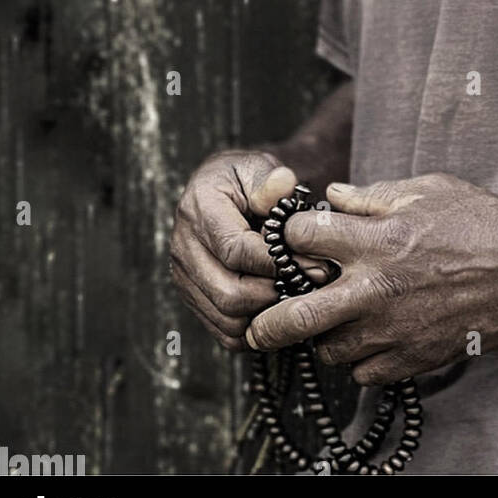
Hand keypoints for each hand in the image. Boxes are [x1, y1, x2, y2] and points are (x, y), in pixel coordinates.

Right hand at [169, 150, 333, 350]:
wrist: (225, 189)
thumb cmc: (247, 178)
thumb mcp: (260, 167)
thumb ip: (273, 180)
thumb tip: (284, 183)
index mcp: (200, 208)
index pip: (237, 250)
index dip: (278, 263)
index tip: (314, 264)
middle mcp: (183, 246)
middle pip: (229, 293)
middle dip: (275, 294)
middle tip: (308, 285)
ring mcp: (184, 275)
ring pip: (227, 319)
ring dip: (267, 315)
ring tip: (296, 296)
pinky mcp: (193, 296)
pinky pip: (224, 331)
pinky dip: (256, 329)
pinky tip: (279, 308)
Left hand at [245, 173, 497, 383]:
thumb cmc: (481, 220)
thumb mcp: (426, 189)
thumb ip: (372, 196)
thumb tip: (332, 195)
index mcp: (375, 241)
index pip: (301, 240)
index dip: (291, 235)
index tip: (294, 238)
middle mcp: (375, 290)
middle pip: (295, 317)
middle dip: (267, 323)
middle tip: (258, 325)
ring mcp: (393, 330)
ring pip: (328, 350)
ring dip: (322, 337)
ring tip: (332, 321)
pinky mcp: (412, 359)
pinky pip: (365, 372)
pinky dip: (360, 358)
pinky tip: (371, 337)